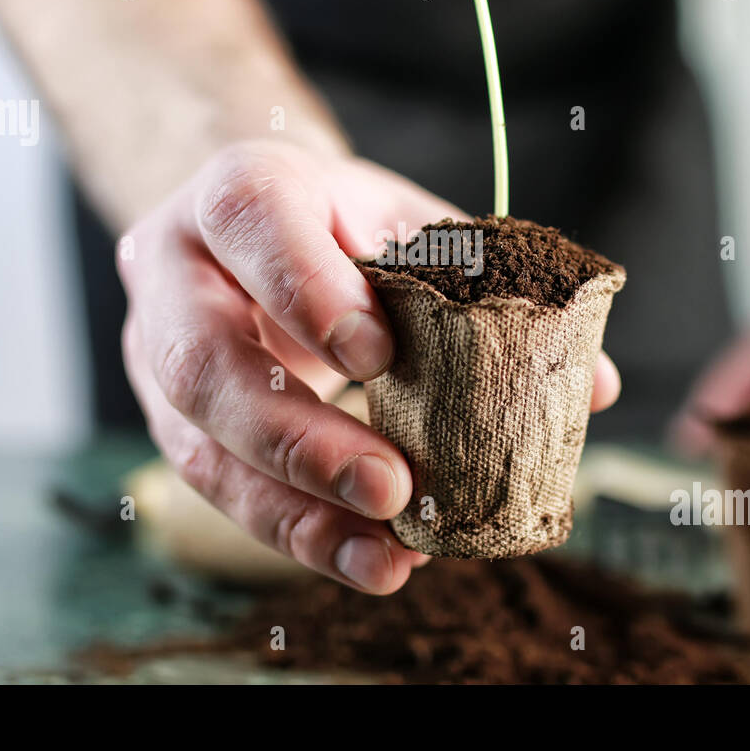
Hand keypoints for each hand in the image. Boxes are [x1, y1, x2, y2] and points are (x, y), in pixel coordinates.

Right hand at [118, 141, 621, 592]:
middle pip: (204, 360)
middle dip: (296, 436)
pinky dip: (300, 531)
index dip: (308, 288)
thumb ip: (482, 284)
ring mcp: (158, 354)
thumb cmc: (339, 221)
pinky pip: (222, 492)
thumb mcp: (405, 222)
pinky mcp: (176, 425)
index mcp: (238, 192)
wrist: (252, 232)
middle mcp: (177, 273)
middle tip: (389, 485)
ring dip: (297, 510)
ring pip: (201, 446)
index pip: (252, 223)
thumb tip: (590, 384)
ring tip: (387, 552)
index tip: (378, 354)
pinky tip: (369, 558)